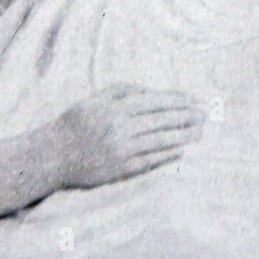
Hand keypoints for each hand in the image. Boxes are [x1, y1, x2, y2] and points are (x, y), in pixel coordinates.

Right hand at [52, 85, 204, 188]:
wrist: (54, 155)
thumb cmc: (76, 122)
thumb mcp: (96, 98)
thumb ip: (124, 90)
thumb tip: (153, 91)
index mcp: (115, 107)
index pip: (156, 101)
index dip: (178, 100)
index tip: (194, 99)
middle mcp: (121, 127)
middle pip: (163, 120)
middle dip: (187, 116)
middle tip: (204, 114)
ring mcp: (122, 149)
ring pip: (161, 140)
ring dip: (184, 135)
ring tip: (199, 132)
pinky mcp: (122, 169)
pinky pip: (152, 160)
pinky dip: (169, 154)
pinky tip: (181, 149)